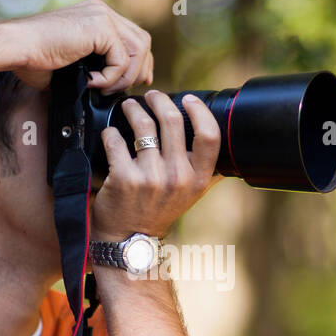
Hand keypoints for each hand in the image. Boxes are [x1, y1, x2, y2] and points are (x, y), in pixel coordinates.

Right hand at [1, 0, 153, 92]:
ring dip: (125, 76)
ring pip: (138, 49)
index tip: (133, 82)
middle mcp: (101, 11)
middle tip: (127, 89)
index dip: (138, 62)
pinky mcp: (100, 26)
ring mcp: (102, 16)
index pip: (133, 37)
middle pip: (142, 41)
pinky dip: (110, 77)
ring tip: (104, 88)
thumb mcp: (72, 61)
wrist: (16, 47)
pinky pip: (121, 59)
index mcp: (95, 16)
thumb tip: (108, 88)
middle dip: (140, 69)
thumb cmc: (33, 57)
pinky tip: (90, 80)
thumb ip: (94, 66)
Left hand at [92, 90, 223, 241]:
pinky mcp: (124, 178)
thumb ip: (206, 172)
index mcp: (198, 179)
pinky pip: (115, 139)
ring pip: (143, 125)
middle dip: (159, 100)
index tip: (187, 98)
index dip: (198, 111)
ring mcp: (150, 177)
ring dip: (134, 110)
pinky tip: (110, 133)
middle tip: (152, 96)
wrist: (128, 240)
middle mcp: (177, 177)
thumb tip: (225, 146)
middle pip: (173, 121)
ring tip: (129, 107)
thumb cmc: (158, 212)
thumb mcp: (190, 196)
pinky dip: (110, 132)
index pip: (209, 135)